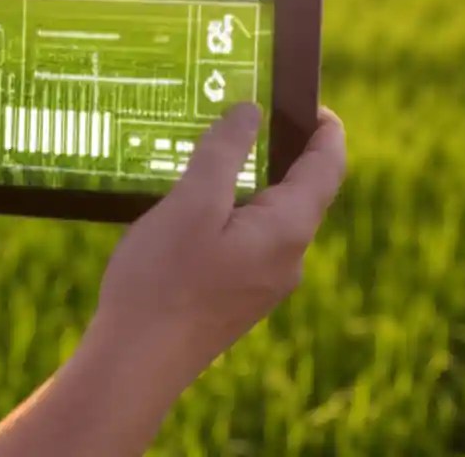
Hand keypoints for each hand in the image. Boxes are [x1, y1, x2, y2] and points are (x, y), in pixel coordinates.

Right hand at [95, 104, 346, 373]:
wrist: (136, 363)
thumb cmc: (162, 280)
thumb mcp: (191, 203)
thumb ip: (224, 153)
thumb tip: (250, 112)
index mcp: (287, 231)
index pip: (327, 168)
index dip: (325, 130)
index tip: (308, 101)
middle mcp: (287, 259)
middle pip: (301, 193)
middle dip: (281, 151)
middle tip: (247, 115)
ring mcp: (263, 283)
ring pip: (270, 219)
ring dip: (250, 183)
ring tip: (211, 154)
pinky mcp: (236, 298)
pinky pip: (247, 242)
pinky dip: (231, 212)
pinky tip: (192, 207)